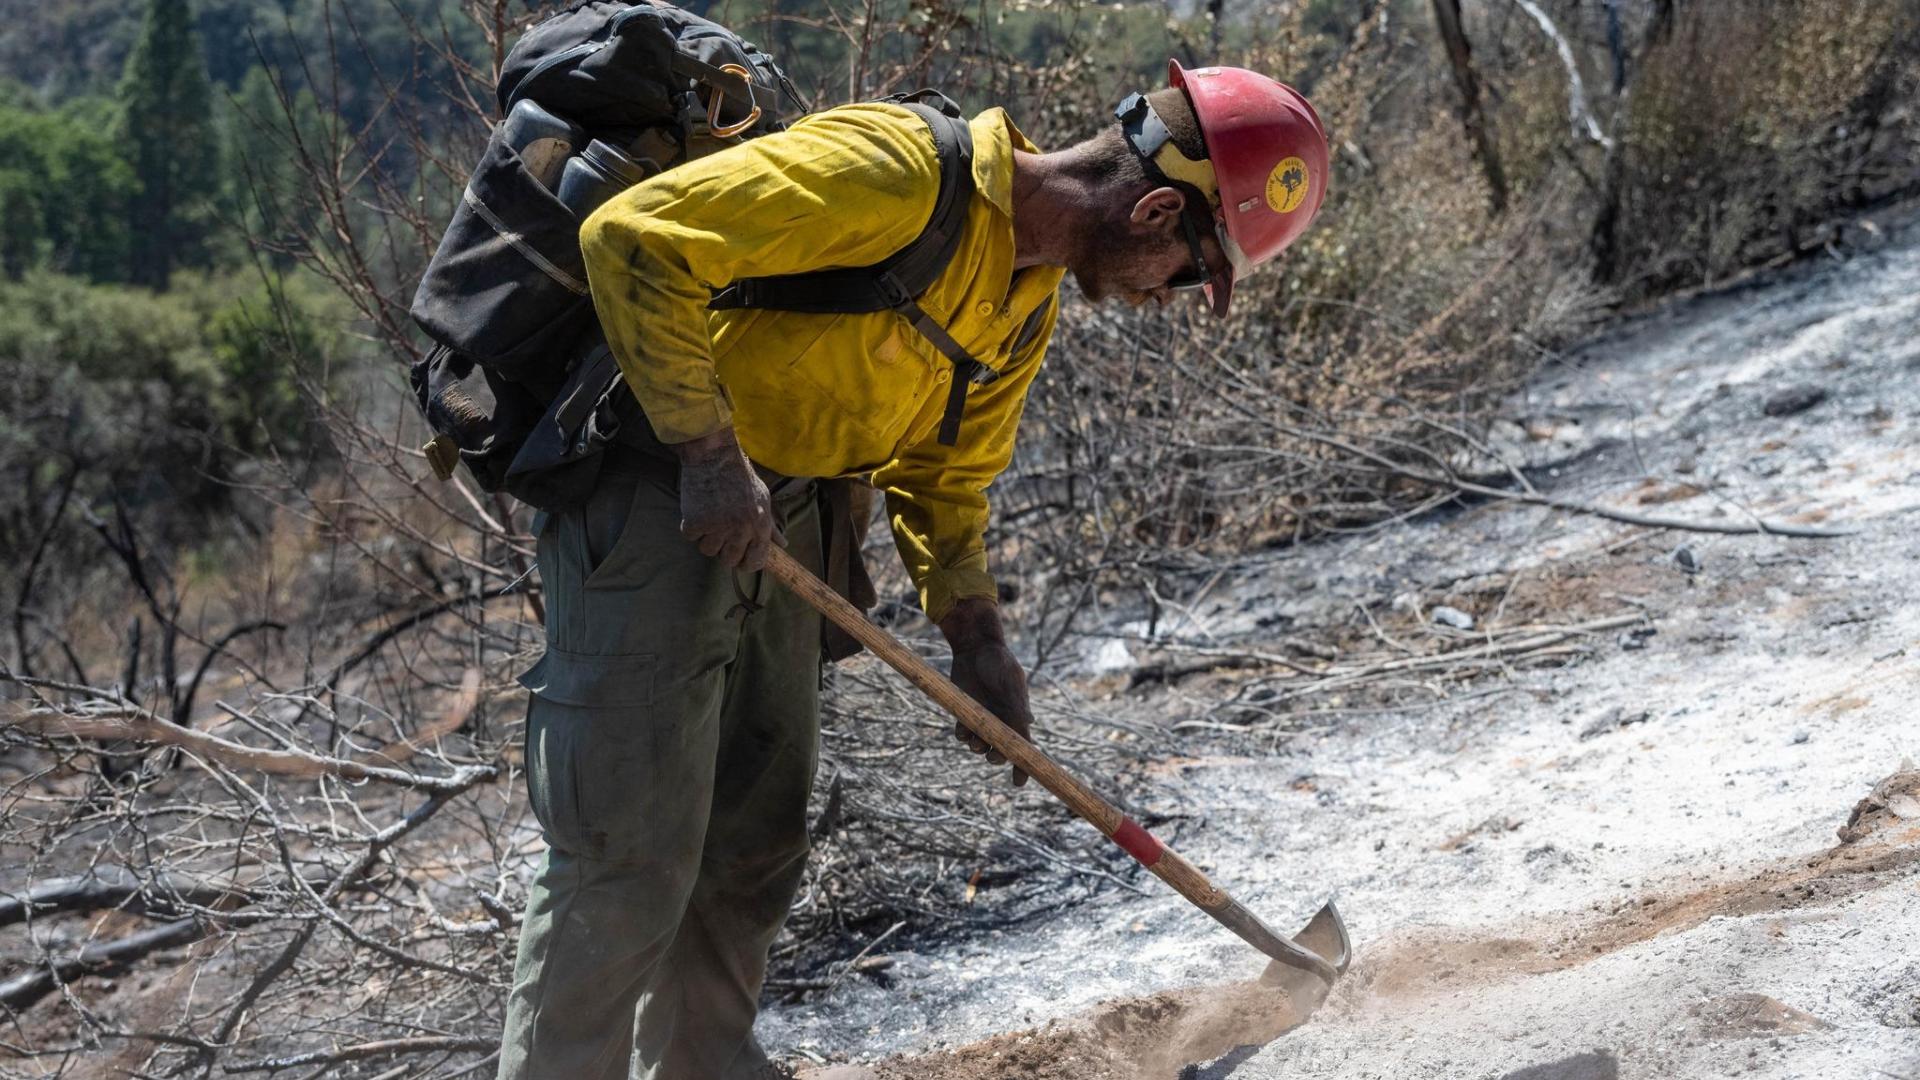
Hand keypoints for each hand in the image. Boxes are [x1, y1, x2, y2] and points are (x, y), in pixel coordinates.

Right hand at [672, 426, 783, 569]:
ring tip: (709, 518)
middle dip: (724, 551)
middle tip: (720, 535)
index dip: (746, 563)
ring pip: (708, 550)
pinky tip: (697, 509)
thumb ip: (771, 526)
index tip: (740, 559)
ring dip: (707, 538)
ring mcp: (718, 526)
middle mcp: (740, 529)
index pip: (755, 561)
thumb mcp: (762, 500)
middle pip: (729, 560)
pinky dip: (691, 526)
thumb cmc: (740, 477)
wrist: (715, 456)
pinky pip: (691, 536)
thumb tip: (783, 545)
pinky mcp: (696, 522)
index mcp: (760, 525)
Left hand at [940, 599, 1032, 786]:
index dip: (1023, 766)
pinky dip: (962, 734)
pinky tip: (962, 727)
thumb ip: (1017, 703)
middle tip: (992, 756)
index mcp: (1017, 715)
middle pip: (1001, 751)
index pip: (1023, 746)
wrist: (976, 646)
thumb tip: (1028, 725)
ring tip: (975, 740)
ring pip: (979, 745)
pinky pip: (963, 733)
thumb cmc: (999, 661)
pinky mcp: (964, 712)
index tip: (1020, 782)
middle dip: (996, 758)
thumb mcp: (1010, 681)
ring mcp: (982, 717)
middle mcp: (1000, 720)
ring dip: (977, 748)